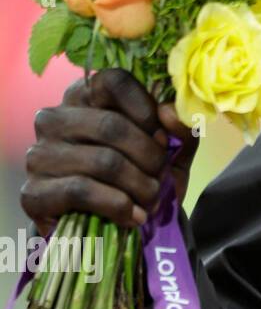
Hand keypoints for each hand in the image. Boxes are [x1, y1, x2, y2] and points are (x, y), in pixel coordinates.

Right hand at [20, 68, 200, 233]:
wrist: (112, 227)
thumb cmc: (141, 175)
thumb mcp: (171, 150)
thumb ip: (178, 127)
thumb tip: (169, 112)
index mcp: (86, 96)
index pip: (114, 80)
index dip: (146, 110)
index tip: (163, 139)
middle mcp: (54, 119)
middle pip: (111, 125)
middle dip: (150, 157)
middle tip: (162, 177)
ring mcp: (40, 155)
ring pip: (102, 161)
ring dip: (140, 186)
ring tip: (152, 199)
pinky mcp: (33, 193)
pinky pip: (81, 190)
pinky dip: (118, 206)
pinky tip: (133, 215)